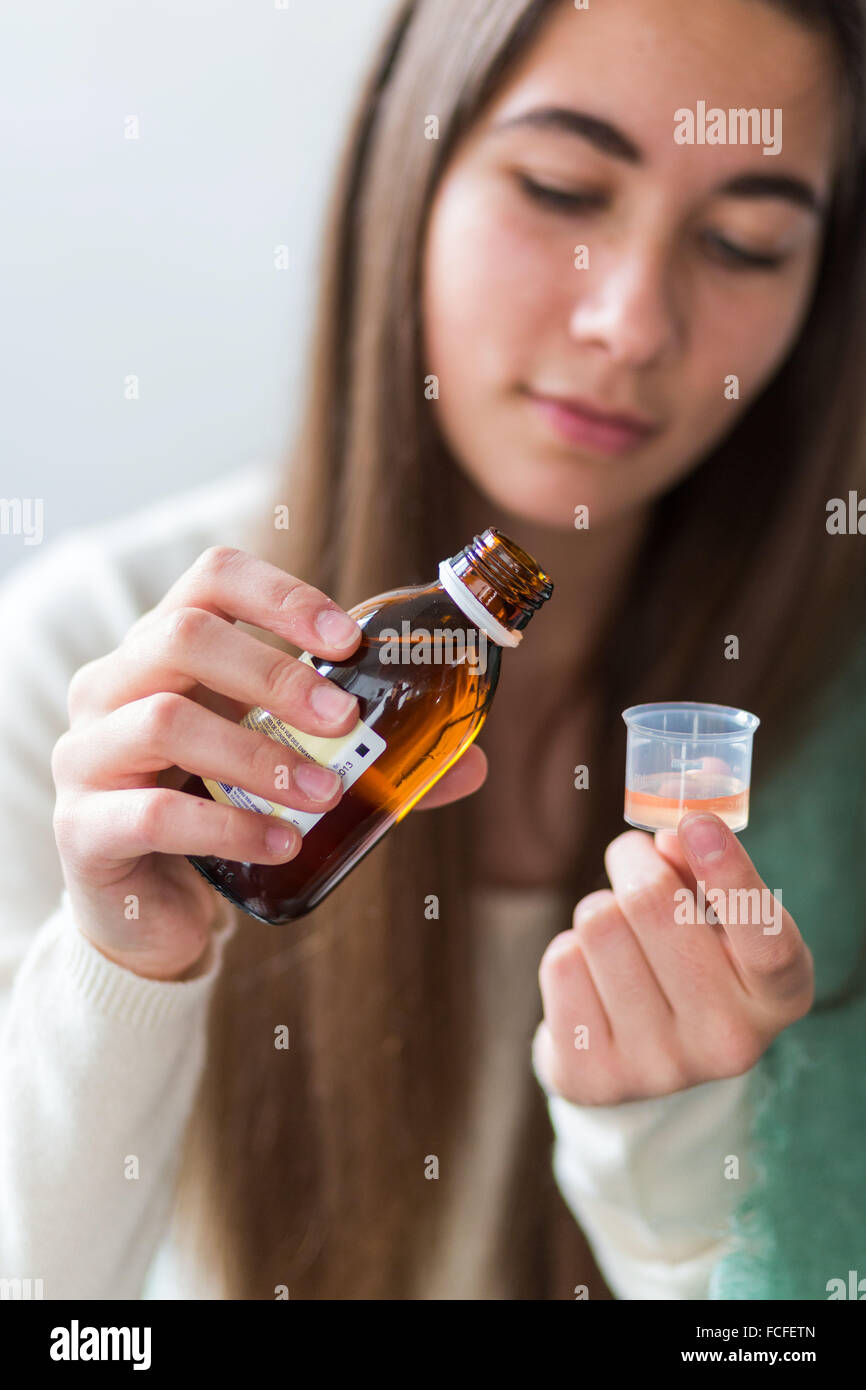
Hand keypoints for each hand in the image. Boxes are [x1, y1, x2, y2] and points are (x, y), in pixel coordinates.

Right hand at [51, 546, 485, 980]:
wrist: (149, 905)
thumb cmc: (220, 809)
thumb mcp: (286, 765)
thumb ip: (368, 758)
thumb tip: (472, 760)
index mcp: (165, 649)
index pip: (211, 579)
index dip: (281, 596)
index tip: (347, 639)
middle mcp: (113, 685)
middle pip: (184, 635)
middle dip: (276, 672)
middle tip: (347, 719)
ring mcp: (89, 754)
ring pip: (165, 721)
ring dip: (259, 755)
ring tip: (326, 792)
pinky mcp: (84, 828)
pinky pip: (154, 814)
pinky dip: (230, 827)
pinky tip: (284, 843)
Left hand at [534, 811, 813, 1104]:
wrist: (641, 1056)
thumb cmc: (691, 962)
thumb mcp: (720, 919)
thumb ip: (704, 870)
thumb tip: (665, 840)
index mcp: (778, 996)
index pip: (765, 941)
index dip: (730, 876)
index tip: (695, 823)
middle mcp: (728, 1042)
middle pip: (652, 903)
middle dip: (633, 860)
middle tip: (631, 856)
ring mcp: (660, 1068)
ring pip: (598, 924)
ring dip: (600, 910)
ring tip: (618, 935)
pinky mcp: (593, 1077)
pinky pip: (561, 962)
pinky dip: (571, 950)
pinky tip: (593, 977)